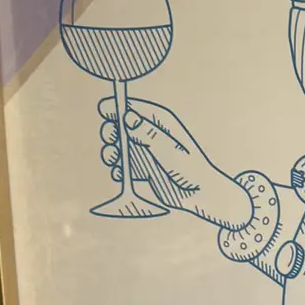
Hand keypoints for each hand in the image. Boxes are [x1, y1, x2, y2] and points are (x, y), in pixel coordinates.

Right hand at [98, 96, 251, 229]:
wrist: (199, 196)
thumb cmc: (191, 169)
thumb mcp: (169, 149)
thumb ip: (148, 134)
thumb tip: (128, 118)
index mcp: (159, 124)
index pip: (133, 109)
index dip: (117, 108)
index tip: (105, 112)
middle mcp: (148, 136)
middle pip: (119, 127)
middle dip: (111, 133)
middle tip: (114, 141)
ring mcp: (143, 153)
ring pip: (117, 147)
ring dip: (112, 153)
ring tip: (116, 160)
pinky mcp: (139, 171)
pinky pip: (120, 167)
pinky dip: (118, 171)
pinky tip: (123, 175)